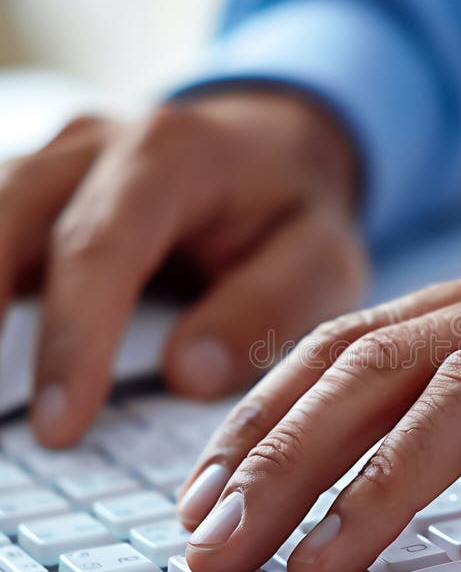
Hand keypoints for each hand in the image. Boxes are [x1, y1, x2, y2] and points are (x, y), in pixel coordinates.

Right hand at [0, 90, 365, 446]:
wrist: (273, 154)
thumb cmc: (294, 213)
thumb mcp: (319, 257)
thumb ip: (266, 306)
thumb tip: (185, 374)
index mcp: (171, 156)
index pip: (101, 247)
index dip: (74, 337)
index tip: (60, 423)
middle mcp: (98, 147)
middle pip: (8, 218)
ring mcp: (60, 162)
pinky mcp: (42, 189)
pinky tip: (0, 349)